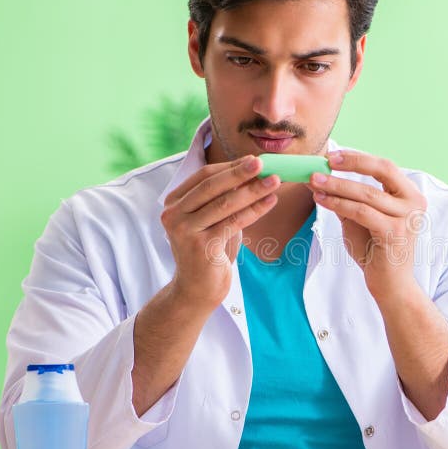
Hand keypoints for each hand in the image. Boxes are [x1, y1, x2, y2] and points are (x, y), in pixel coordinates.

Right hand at [160, 156, 280, 309]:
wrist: (198, 289)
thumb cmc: (209, 251)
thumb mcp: (212, 220)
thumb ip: (223, 198)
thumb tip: (252, 173)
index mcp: (174, 203)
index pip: (203, 177)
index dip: (229, 167)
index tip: (253, 159)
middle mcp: (173, 215)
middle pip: (212, 186)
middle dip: (240, 173)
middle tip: (263, 163)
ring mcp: (185, 231)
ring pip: (224, 204)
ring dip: (252, 191)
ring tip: (274, 182)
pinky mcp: (200, 246)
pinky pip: (232, 222)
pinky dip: (254, 210)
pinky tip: (270, 202)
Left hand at [307, 150, 426, 300]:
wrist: (391, 285)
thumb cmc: (376, 252)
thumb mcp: (360, 220)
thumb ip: (347, 199)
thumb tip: (322, 178)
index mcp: (410, 195)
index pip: (385, 167)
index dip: (358, 159)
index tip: (333, 156)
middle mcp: (414, 202)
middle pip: (382, 170)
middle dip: (352, 163)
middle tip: (324, 162)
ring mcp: (406, 218)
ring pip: (367, 193)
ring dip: (337, 186)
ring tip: (314, 182)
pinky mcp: (394, 233)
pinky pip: (362, 212)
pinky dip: (339, 204)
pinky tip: (322, 200)